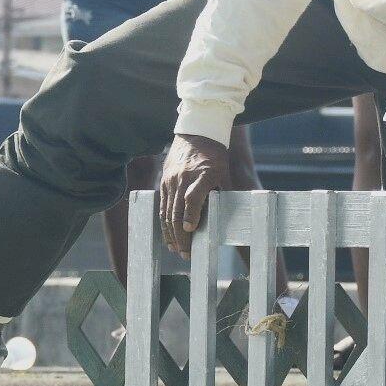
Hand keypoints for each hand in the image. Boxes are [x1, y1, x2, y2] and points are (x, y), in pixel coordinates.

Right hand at [159, 133, 229, 254]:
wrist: (197, 132)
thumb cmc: (215, 154)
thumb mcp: (222, 172)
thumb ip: (218, 192)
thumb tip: (218, 217)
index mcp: (201, 174)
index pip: (192, 197)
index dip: (191, 215)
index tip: (191, 231)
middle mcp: (182, 178)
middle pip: (177, 210)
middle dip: (181, 235)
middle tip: (186, 253)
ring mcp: (170, 180)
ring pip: (167, 211)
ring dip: (171, 233)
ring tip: (177, 249)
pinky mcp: (164, 181)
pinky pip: (162, 205)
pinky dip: (164, 222)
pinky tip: (168, 236)